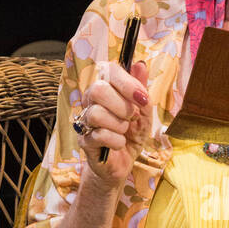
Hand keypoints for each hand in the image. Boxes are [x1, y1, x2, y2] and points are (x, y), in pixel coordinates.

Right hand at [75, 59, 151, 184]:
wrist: (124, 163)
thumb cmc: (131, 135)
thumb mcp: (144, 112)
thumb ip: (141, 90)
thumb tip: (140, 64)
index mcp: (106, 89)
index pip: (109, 71)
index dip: (127, 83)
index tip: (142, 98)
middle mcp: (91, 101)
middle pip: (98, 90)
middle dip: (122, 106)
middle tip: (131, 118)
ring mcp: (85, 121)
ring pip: (97, 114)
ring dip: (119, 125)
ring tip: (124, 131)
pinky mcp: (84, 141)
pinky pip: (99, 135)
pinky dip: (116, 141)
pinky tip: (118, 144)